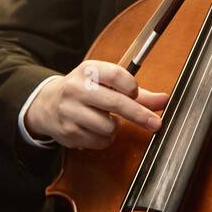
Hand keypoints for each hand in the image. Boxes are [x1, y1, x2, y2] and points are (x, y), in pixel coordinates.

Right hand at [25, 59, 169, 149]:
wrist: (46, 104)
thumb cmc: (84, 92)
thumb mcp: (106, 84)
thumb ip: (138, 93)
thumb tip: (164, 100)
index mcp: (88, 70)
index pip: (117, 75)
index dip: (132, 86)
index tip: (135, 94)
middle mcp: (77, 88)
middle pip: (117, 103)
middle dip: (140, 115)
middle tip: (155, 123)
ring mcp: (70, 111)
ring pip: (109, 126)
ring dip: (115, 128)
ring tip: (108, 121)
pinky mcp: (68, 132)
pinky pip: (99, 141)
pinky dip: (104, 139)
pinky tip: (96, 130)